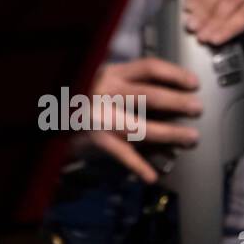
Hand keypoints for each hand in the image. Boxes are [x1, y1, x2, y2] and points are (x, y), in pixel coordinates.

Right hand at [84, 57, 201, 183]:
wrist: (45, 108)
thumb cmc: (79, 94)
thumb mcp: (100, 77)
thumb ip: (125, 80)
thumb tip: (167, 89)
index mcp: (110, 72)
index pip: (148, 67)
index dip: (175, 74)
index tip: (194, 83)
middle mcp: (105, 90)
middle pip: (150, 96)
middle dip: (179, 103)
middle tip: (197, 109)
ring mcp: (99, 115)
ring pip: (141, 126)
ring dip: (170, 134)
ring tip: (190, 138)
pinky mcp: (94, 137)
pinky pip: (120, 153)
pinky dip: (137, 165)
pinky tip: (152, 175)